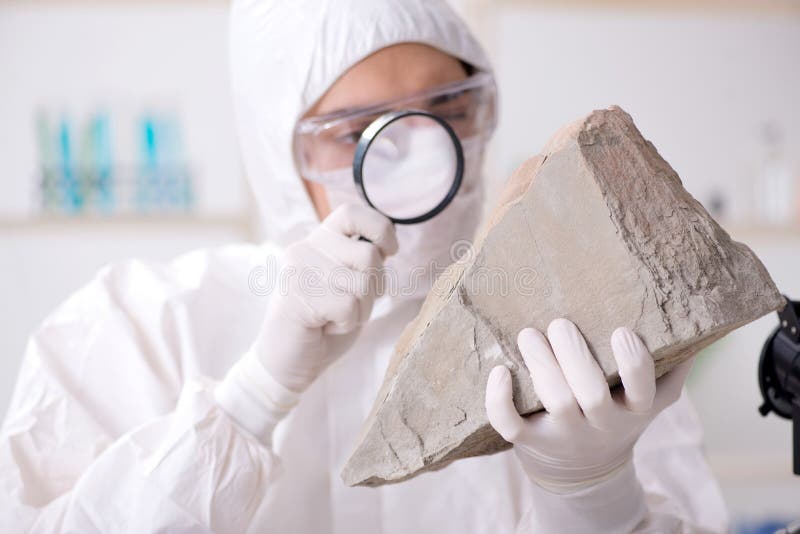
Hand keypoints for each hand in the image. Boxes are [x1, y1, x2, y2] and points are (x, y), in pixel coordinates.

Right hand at [252, 204, 396, 392]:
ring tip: (335, 317)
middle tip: (349, 306)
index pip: (352, 213)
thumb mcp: (349, 284)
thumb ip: (363, 262)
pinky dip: (347, 322)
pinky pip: (349, 305)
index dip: (380, 229)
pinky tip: (326, 326)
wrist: (287, 362)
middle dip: (373, 289)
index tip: (389, 252)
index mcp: (318, 241)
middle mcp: (305, 248)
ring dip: (360, 310)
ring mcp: (297, 270)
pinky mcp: (297, 296)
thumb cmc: (324, 323)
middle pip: (369, 255)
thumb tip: (387, 246)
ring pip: (362, 282)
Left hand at [485, 318, 691, 493]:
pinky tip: (499, 370)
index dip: (633, 364)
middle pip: (591, 395)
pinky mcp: (530, 440)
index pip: (642, 391)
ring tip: (529, 334)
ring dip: (540, 364)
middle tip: (560, 323)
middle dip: (574, 355)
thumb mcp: (651, 401)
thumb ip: (672, 368)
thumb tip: (696, 325)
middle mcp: (600, 425)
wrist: (583, 467)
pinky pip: (510, 425)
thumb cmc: (617, 415)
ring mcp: (564, 435)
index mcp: (633, 410)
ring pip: (554, 402)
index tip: (621, 331)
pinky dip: (499, 400)